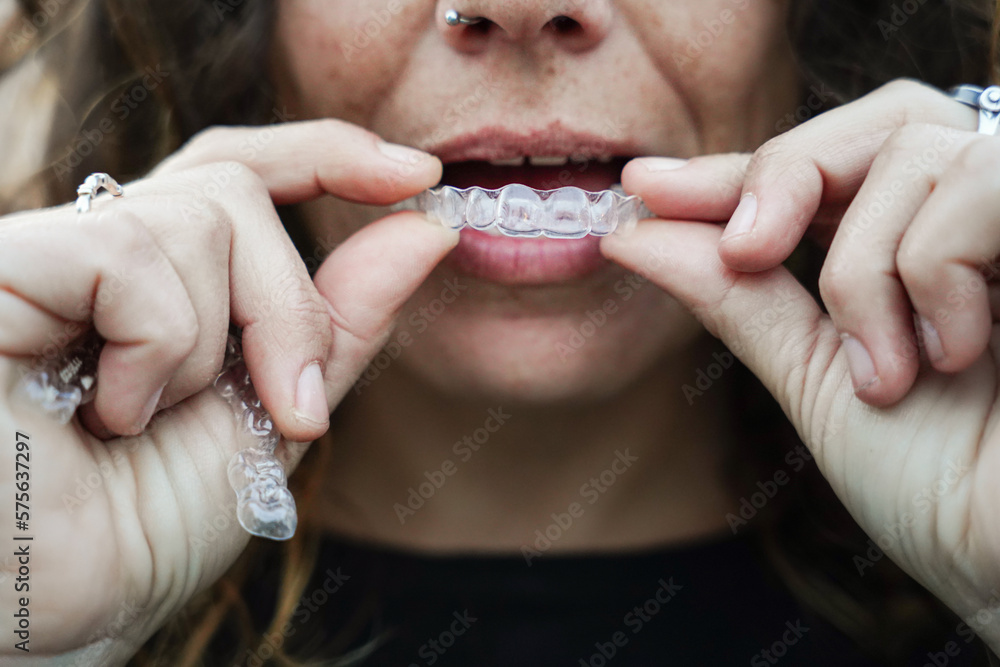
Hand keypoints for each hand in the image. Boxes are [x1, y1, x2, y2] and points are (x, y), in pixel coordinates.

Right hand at [0, 120, 456, 659]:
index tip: (420, 175)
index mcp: (153, 282)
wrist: (42, 616)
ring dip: (216, 346)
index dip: (326, 155)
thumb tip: (426, 228)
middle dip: (294, 306)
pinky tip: (106, 413)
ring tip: (146, 425)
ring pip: (200, 216)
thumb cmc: (139, 532)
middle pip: (234, 191)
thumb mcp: (272, 419)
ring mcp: (42, 256)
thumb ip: (339, 323)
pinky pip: (129, 253)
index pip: (236, 172)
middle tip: (293, 407)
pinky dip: (156, 347)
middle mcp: (93, 254)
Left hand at [602, 79, 999, 647]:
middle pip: (882, 121)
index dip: (738, 170)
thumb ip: (739, 297)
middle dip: (786, 176)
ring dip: (865, 273)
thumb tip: (635, 232)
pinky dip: (936, 271)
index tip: (643, 189)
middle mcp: (988, 222)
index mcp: (928, 250)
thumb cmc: (940, 491)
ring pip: (915, 155)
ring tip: (885, 375)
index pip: (830, 166)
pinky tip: (952, 356)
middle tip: (744, 253)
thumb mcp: (817, 378)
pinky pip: (979, 186)